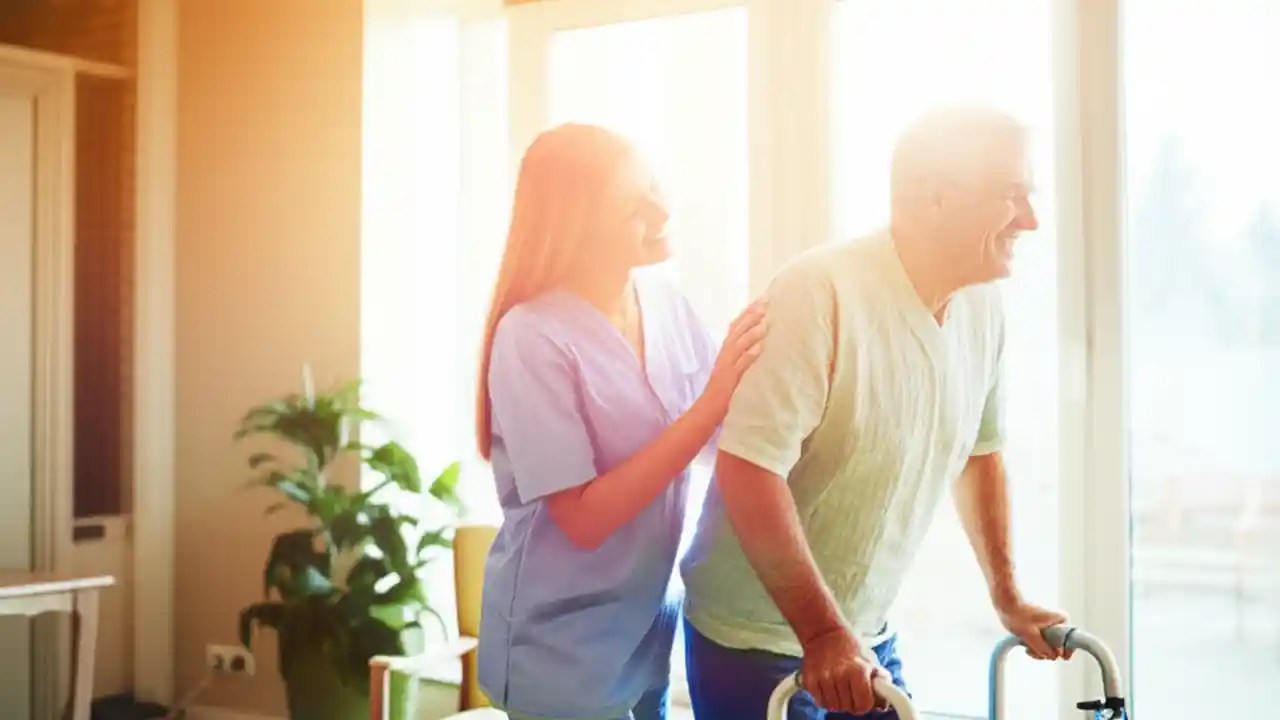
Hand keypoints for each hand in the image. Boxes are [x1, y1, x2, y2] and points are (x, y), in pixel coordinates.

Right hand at [699, 298, 767, 416]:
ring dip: (751, 333)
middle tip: (764, 304)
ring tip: (765, 323)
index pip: (735, 326)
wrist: (707, 408)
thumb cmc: (722, 389)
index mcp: (725, 350)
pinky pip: (741, 365)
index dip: (747, 313)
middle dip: (750, 316)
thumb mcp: (732, 367)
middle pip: (737, 331)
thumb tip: (758, 343)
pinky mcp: (729, 379)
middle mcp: (724, 354)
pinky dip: (750, 355)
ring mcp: (726, 366)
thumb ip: (742, 354)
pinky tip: (760, 348)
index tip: (760, 301)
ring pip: (739, 345)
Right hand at [800, 626, 887, 714]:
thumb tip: (885, 701)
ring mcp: (824, 678)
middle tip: (851, 692)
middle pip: (848, 707)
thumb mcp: (870, 659)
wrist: (825, 633)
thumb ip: (880, 681)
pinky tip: (829, 688)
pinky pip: (820, 702)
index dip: (865, 705)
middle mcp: (840, 675)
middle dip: (851, 703)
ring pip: (833, 707)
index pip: (863, 705)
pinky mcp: (810, 679)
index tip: (863, 700)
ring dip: (838, 702)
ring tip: (839, 689)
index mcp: (859, 671)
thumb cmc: (850, 646)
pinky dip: (825, 699)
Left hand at [996, 597, 1071, 659]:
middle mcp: (1058, 623)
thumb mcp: (1031, 635)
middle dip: (1045, 651)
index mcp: (1061, 620)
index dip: (1063, 651)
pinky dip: (1035, 646)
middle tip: (1032, 649)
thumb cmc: (1017, 614)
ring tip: (1027, 646)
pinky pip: (1043, 643)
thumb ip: (1043, 648)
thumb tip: (1053, 656)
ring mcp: (1050, 626)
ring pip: (1050, 646)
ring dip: (1038, 650)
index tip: (1053, 655)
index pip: (1071, 641)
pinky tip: (1026, 645)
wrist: (1005, 603)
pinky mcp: (1042, 628)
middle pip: (1059, 646)